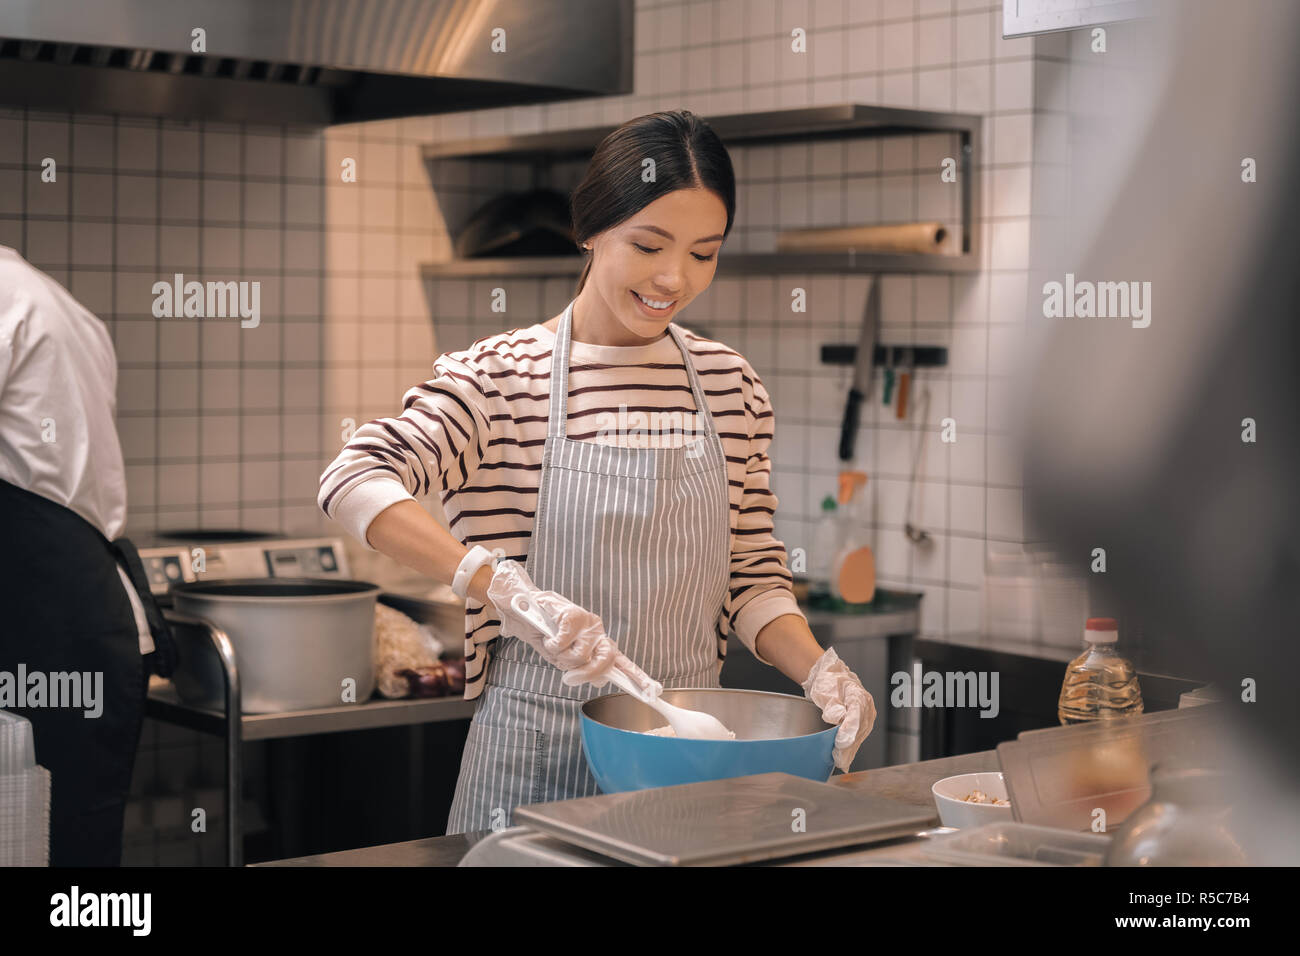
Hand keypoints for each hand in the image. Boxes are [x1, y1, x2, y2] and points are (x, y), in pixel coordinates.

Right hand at [487, 560, 655, 691]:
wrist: (524, 610)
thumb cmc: (545, 633)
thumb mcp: (564, 657)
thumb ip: (582, 669)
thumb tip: (599, 683)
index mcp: (599, 643)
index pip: (622, 662)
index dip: (637, 677)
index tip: (652, 691)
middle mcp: (598, 632)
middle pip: (606, 660)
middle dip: (587, 673)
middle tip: (569, 678)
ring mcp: (588, 622)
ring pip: (581, 656)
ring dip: (562, 657)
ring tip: (553, 646)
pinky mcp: (574, 615)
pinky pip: (564, 643)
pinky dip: (551, 645)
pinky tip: (547, 636)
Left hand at [801, 647, 875, 772]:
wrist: (832, 678)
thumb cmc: (828, 683)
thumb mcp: (826, 690)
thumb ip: (832, 705)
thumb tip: (839, 716)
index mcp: (858, 696)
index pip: (855, 716)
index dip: (848, 730)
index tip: (840, 742)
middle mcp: (867, 707)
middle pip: (859, 729)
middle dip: (848, 746)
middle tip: (838, 759)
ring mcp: (867, 716)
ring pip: (860, 736)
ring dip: (850, 750)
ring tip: (840, 762)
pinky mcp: (864, 723)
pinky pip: (859, 737)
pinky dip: (851, 748)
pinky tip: (845, 759)